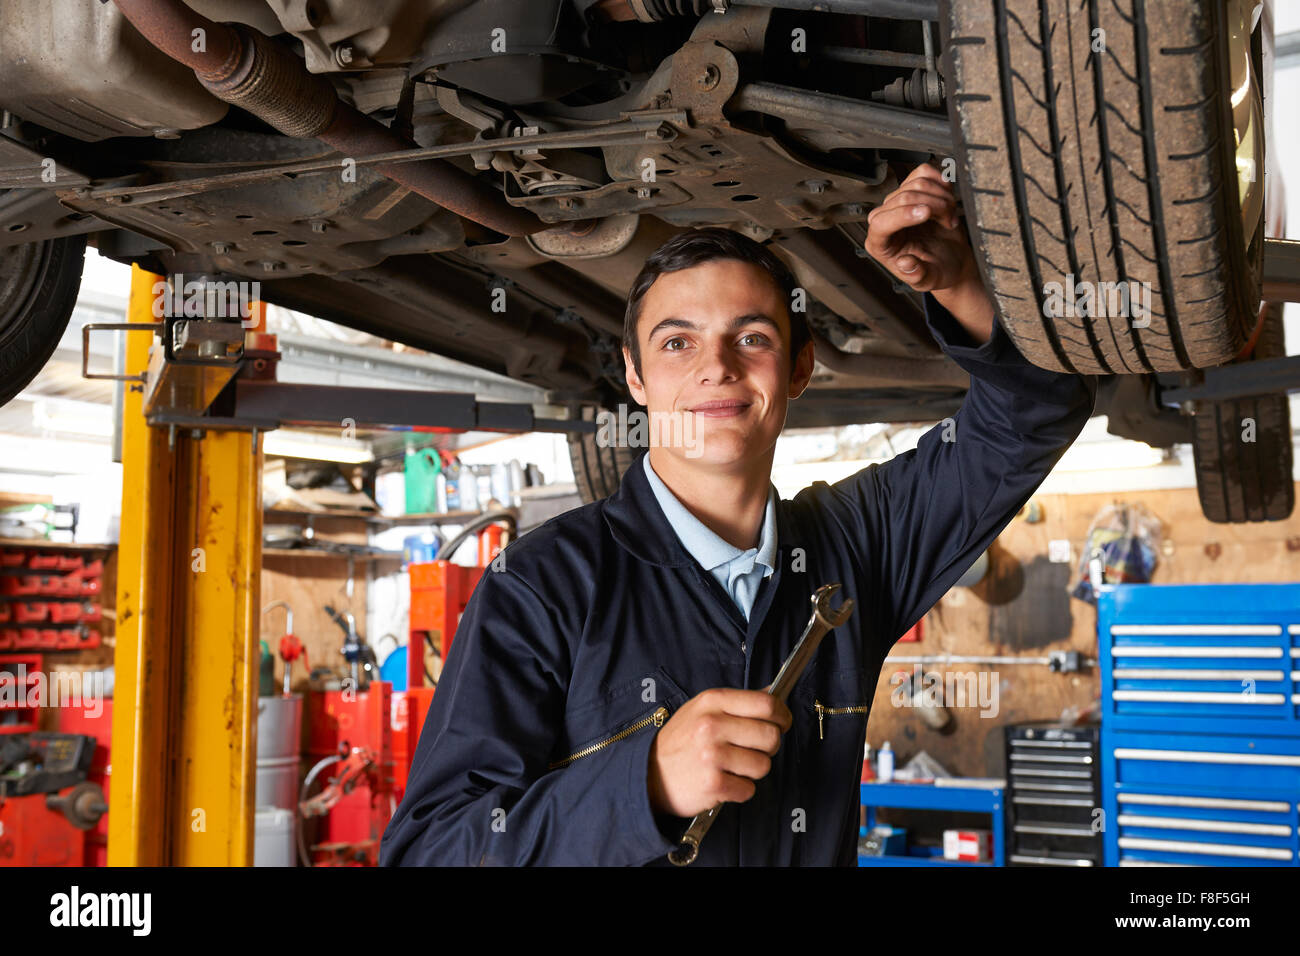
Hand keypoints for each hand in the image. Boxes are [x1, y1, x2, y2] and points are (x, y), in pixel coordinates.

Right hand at [647, 688, 791, 817]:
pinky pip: (749, 789)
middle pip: (771, 736)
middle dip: (769, 747)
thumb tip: (770, 693)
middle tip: (754, 750)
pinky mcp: (713, 783)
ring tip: (733, 767)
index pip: (766, 704)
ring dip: (753, 770)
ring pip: (763, 765)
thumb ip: (736, 702)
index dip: (782, 716)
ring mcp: (712, 755)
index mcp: (713, 701)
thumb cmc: (681, 741)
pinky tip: (724, 781)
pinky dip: (740, 790)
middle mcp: (712, 725)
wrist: (650, 774)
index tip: (781, 723)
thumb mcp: (702, 709)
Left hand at [864, 163, 993, 343]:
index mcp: (880, 245)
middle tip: (950, 222)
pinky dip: (942, 182)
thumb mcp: (927, 280)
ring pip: (916, 183)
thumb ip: (916, 274)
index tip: (927, 213)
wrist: (951, 261)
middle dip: (933, 206)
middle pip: (903, 198)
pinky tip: (949, 198)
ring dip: (941, 197)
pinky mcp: (914, 189)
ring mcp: (898, 202)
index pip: (880, 222)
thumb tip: (905, 262)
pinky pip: (925, 172)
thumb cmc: (936, 270)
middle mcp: (885, 220)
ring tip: (950, 216)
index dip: (903, 214)